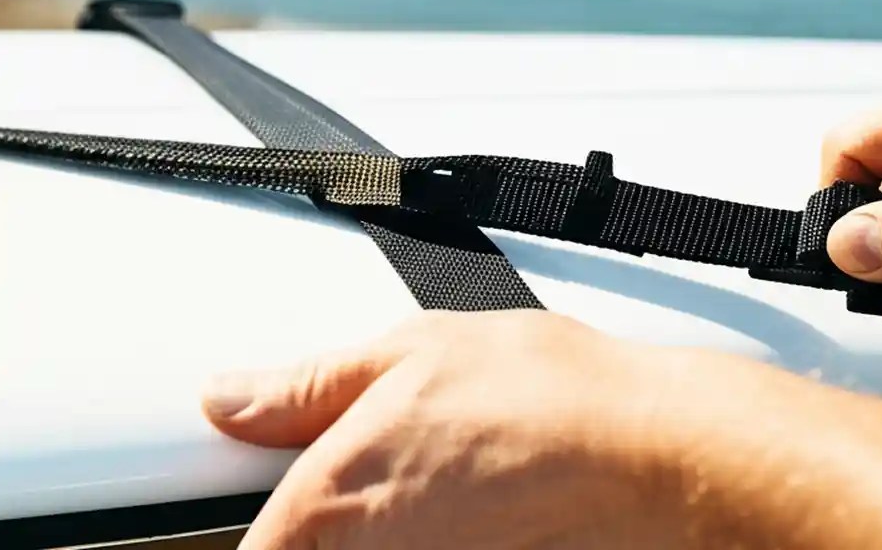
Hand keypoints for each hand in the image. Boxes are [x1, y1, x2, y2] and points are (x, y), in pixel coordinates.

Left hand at [201, 310, 681, 548]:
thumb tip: (231, 399)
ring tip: (449, 471)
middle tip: (396, 460)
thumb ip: (304, 387)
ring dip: (395, 523)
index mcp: (330, 501)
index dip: (265, 519)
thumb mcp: (407, 352)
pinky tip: (484, 494)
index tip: (281, 488)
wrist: (649, 453)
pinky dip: (446, 531)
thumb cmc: (546, 397)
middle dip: (336, 516)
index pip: (252, 549)